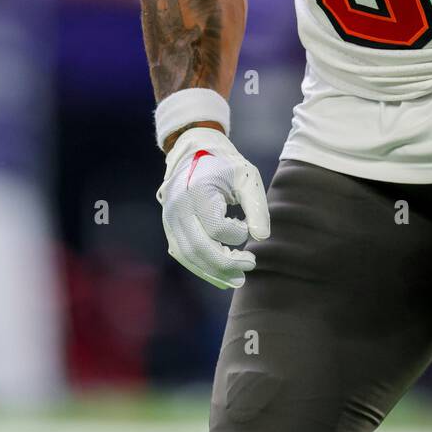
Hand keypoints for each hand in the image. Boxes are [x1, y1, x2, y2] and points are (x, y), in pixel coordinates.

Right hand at [156, 127, 268, 288]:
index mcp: (197, 191)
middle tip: (250, 266)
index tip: (247, 226)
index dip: (236, 233)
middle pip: (199, 247)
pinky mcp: (169, 227)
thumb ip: (257, 207)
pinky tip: (220, 276)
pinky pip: (183, 254)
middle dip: (226, 264)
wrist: (194, 152)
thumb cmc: (225, 165)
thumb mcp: (247, 178)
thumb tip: (262, 238)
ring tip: (237, 279)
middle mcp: (178, 207)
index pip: (216, 227)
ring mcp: (170, 219)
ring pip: (188, 256)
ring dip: (213, 272)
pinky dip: (201, 268)